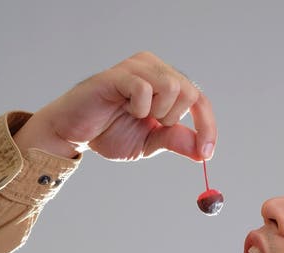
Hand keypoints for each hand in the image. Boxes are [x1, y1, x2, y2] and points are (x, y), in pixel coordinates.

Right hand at [14, 51, 215, 161]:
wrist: (76, 133)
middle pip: (191, 92)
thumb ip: (175, 142)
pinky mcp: (118, 74)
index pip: (199, 100)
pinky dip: (140, 108)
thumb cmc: (110, 132)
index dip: (207, 127)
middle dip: (176, 119)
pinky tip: (125, 109)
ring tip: (137, 116)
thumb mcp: (150, 144)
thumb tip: (202, 152)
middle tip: (152, 124)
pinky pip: (145, 89)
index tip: (207, 154)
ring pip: (173, 87)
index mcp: (166, 84)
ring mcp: (137, 67)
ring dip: (159, 113)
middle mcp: (155, 69)